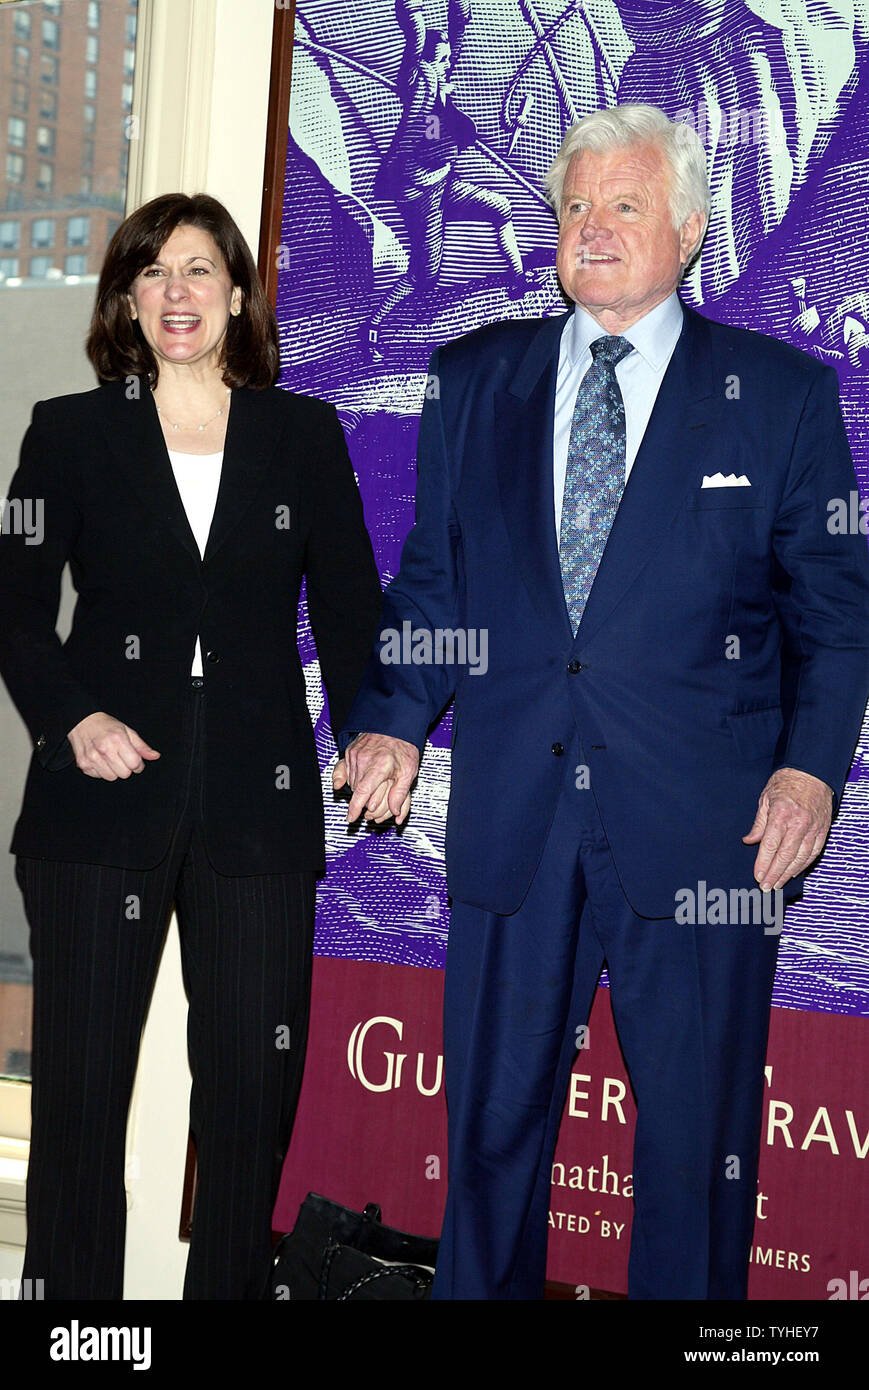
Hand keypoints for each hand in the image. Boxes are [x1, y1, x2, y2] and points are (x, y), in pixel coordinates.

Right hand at [67, 712, 160, 779]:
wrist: (81, 721)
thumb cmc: (106, 726)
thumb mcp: (127, 731)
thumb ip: (141, 746)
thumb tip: (155, 756)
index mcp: (118, 740)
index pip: (135, 763)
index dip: (138, 764)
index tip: (134, 759)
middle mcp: (104, 749)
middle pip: (124, 774)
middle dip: (127, 768)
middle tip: (122, 758)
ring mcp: (92, 758)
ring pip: (111, 777)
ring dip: (114, 771)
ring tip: (111, 759)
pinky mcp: (83, 764)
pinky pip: (99, 776)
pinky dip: (102, 771)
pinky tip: (101, 760)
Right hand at [332, 732, 418, 824]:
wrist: (395, 725)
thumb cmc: (403, 746)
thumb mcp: (409, 771)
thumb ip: (401, 793)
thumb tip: (396, 812)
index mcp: (379, 765)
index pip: (363, 792)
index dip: (355, 807)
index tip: (351, 817)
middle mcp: (364, 759)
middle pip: (359, 790)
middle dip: (367, 800)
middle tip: (378, 801)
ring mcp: (355, 754)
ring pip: (352, 783)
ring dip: (361, 789)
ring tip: (375, 784)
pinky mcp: (350, 752)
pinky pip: (346, 772)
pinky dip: (350, 779)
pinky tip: (352, 782)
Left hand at [742, 767, 832, 890]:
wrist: (813, 772)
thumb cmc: (786, 783)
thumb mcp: (765, 799)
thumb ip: (758, 823)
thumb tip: (749, 841)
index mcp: (781, 815)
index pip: (770, 846)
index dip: (763, 864)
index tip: (757, 876)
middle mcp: (799, 824)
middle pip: (785, 856)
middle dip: (774, 874)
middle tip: (766, 887)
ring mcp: (813, 828)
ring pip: (800, 858)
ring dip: (788, 873)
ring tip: (778, 884)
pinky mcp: (822, 830)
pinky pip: (813, 853)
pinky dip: (803, 865)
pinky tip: (794, 873)